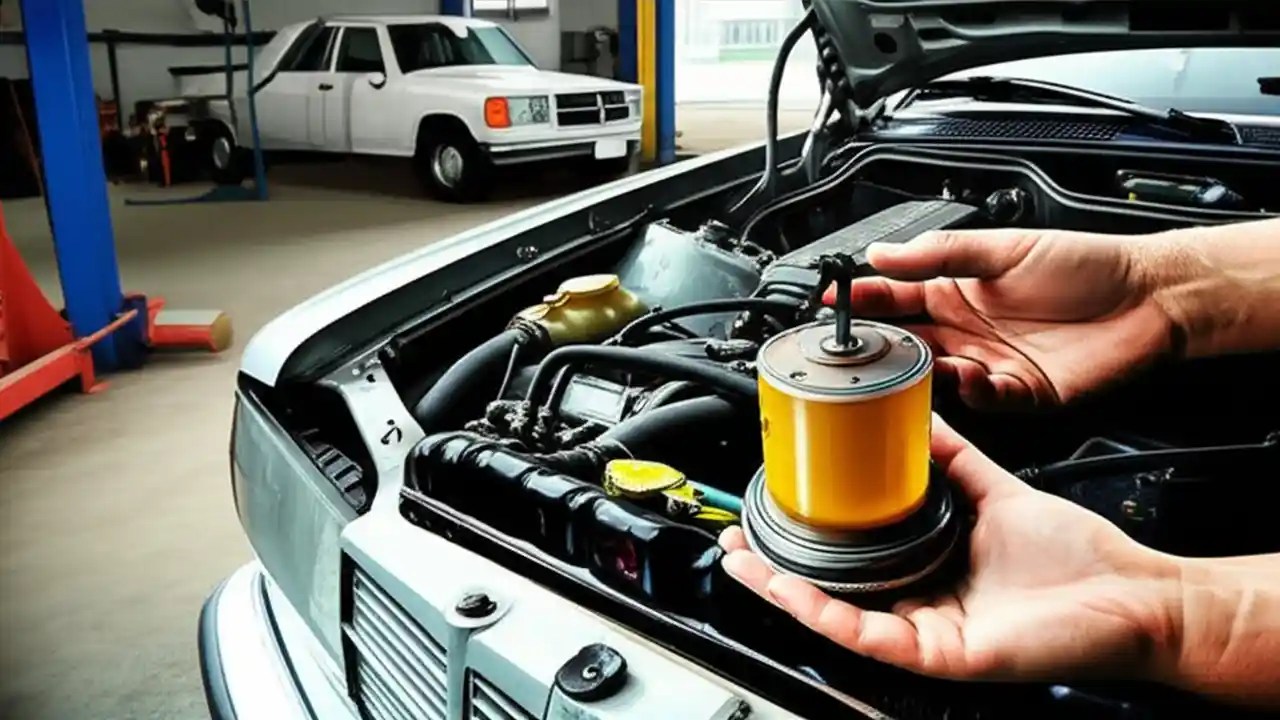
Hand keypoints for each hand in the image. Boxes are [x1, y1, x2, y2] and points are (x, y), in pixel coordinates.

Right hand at [720, 415, 1180, 682]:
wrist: (1136, 597)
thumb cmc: (1079, 561)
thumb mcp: (997, 493)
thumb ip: (954, 458)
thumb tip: (919, 417)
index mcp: (931, 569)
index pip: (852, 558)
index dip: (805, 538)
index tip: (774, 505)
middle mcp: (923, 604)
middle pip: (831, 590)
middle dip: (775, 566)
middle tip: (736, 539)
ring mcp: (928, 632)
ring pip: (838, 615)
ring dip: (782, 589)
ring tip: (743, 561)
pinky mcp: (942, 653)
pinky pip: (869, 636)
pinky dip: (824, 611)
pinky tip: (791, 587)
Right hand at [843, 229, 1176, 407]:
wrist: (1148, 296)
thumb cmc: (1086, 265)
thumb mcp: (1003, 247)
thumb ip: (939, 253)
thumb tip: (881, 253)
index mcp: (957, 290)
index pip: (895, 298)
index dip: (862, 301)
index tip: (833, 303)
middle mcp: (968, 330)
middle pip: (908, 342)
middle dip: (879, 346)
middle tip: (855, 346)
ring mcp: (991, 363)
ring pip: (939, 376)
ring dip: (920, 373)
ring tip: (906, 364)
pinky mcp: (1021, 392)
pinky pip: (985, 399)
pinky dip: (972, 391)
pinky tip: (968, 374)